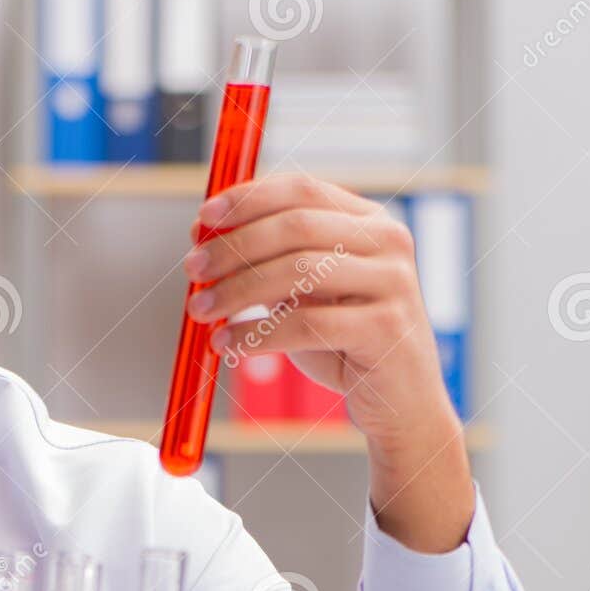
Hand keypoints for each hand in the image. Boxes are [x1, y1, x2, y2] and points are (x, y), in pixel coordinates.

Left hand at [184, 172, 473, 552]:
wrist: (398, 401)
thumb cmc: (342, 343)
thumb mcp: (300, 294)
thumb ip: (263, 261)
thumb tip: (202, 237)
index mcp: (368, 220)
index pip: (301, 189)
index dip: (247, 199)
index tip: (203, 219)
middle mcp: (388, 241)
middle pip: (295, 226)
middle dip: (233, 247)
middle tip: (192, 269)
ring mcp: (393, 282)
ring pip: (298, 272)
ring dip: (237, 291)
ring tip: (201, 311)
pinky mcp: (386, 328)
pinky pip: (305, 324)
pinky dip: (255, 334)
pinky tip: (226, 344)